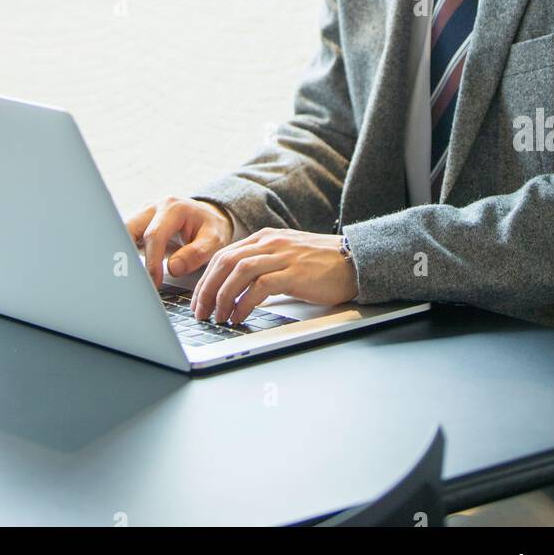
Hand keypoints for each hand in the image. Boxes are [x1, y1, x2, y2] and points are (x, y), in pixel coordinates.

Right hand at [125, 197, 234, 289]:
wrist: (208, 217)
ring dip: (122, 253)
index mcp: (173, 208)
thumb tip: (173, 268)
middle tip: (130, 280)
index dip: (152, 261)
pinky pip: (125, 238)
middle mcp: (154, 207)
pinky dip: (124, 254)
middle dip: (126, 255)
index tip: (154, 282)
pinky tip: (126, 272)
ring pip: (122, 232)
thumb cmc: (211, 228)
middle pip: (129, 228)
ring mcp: (144, 215)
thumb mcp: (214, 240)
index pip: (154, 235)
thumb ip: (196, 254)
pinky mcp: (139, 225)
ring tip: (124, 277)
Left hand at [190, 229, 357, 325]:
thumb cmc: (321, 264)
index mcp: (265, 237)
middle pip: (225, 262)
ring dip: (222, 297)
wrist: (355, 261)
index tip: (199, 300)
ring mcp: (282, 255)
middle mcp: (270, 242)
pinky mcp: (294, 272)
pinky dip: (244, 303)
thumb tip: (235, 290)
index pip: (224, 255)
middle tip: (201, 312)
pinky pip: (260, 287)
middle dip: (207, 289)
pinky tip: (239, 316)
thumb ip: (263, 264)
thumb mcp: (286, 256)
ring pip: (238, 272)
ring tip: (218, 316)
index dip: (206, 279)